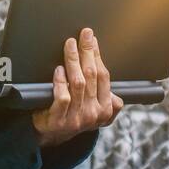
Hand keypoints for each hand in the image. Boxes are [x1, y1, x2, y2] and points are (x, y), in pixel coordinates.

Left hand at [30, 27, 123, 148]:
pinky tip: (58, 70)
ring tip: (69, 45)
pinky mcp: (59, 120)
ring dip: (73, 60)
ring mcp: (76, 118)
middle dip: (87, 51)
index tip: (92, 39)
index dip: (97, 55)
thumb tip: (116, 89)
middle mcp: (93, 114)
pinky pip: (62, 97)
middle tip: (83, 35)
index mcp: (105, 109)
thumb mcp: (95, 109)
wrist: (52, 134)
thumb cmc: (73, 114)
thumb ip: (107, 98)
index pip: (103, 76)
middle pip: (91, 75)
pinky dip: (60, 81)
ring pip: (77, 83)